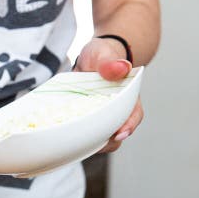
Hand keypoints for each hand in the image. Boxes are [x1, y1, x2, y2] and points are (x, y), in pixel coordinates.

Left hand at [75, 37, 142, 152]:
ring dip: (89, 142)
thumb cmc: (100, 56)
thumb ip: (110, 62)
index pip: (133, 115)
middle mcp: (117, 112)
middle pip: (117, 133)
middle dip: (106, 141)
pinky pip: (84, 134)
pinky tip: (64, 138)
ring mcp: (102, 119)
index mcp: (128, 98)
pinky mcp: (86, 122)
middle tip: (91, 143)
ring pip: (100, 138)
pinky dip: (76, 137)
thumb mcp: (103, 54)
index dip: (128, 126)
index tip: (119, 134)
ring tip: (74, 142)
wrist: (89, 60)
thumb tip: (121, 68)